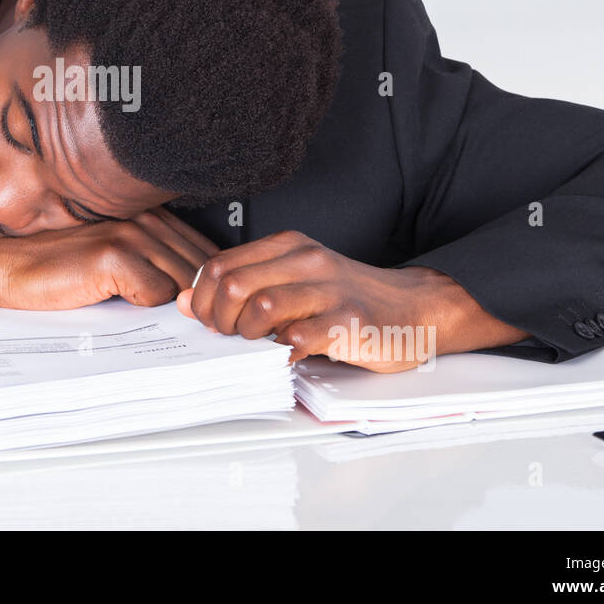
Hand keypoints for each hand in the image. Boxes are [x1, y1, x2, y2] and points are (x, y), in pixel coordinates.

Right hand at [0, 206, 218, 310]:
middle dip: (201, 302)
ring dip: (177, 311)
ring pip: (184, 284)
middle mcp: (143, 220)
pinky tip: (129, 311)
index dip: (209, 287)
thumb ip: (152, 269)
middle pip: (202, 270)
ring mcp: (129, 236)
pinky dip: (149, 311)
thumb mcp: (111, 265)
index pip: (206, 253)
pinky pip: (157, 295)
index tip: (206, 311)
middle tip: (193, 328)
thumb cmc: (53, 272)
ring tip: (162, 325)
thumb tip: (196, 303)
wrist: (2, 269)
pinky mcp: (112, 256)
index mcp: (148, 218)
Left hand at [176, 230, 528, 372]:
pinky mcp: (348, 323)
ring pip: (259, 307)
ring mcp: (329, 291)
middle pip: (232, 284)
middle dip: (218, 319)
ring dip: (246, 335)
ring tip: (257, 344)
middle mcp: (307, 261)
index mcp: (288, 246)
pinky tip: (286, 356)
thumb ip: (244, 285)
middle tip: (228, 337)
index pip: (220, 264)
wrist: (416, 307)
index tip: (207, 319)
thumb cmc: (348, 297)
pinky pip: (297, 338)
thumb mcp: (293, 281)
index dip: (202, 298)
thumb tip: (187, 301)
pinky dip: (280, 353)